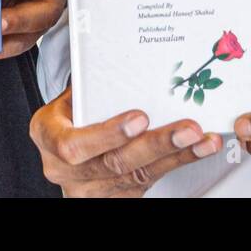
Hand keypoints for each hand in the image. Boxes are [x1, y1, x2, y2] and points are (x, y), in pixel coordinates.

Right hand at [30, 87, 222, 196]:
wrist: (66, 148)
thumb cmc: (70, 114)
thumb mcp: (69, 97)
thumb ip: (89, 85)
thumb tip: (121, 52)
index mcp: (48, 137)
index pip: (74, 145)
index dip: (108, 134)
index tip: (140, 118)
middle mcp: (64, 170)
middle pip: (115, 163)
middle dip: (156, 144)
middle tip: (187, 128)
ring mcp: (91, 190)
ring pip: (138, 175)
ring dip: (176, 155)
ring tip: (203, 138)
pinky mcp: (117, 197)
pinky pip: (150, 181)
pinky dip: (178, 162)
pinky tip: (198, 149)